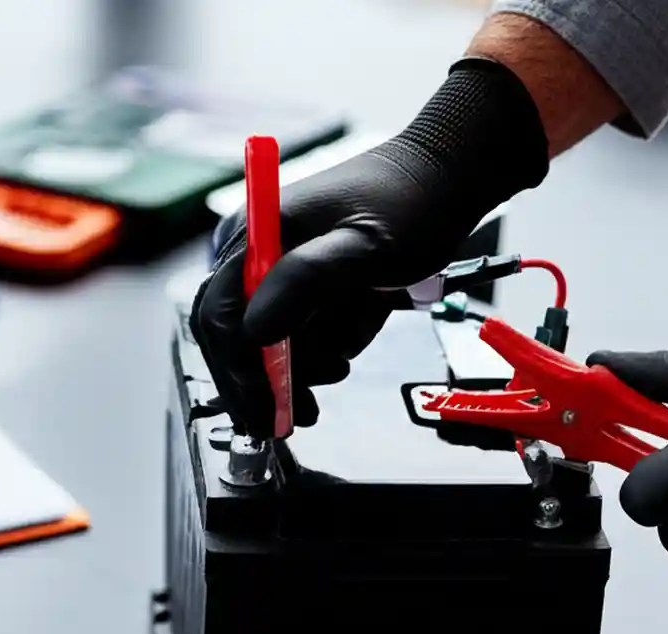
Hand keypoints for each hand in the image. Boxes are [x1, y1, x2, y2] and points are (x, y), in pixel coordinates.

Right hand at [190, 57, 547, 437]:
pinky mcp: (305, 282)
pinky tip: (352, 337)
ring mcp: (279, 269)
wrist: (446, 182)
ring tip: (342, 366)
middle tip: (298, 418)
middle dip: (265, 382)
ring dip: (302, 365)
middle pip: (235, 336)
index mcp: (257, 235)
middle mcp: (256, 252)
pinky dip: (323, 346)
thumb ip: (307, 281)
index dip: (240, 372)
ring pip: (268, 342)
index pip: (221, 318)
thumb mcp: (366, 246)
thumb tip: (254, 329)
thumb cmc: (412, 203)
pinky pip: (300, 332)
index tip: (267, 410)